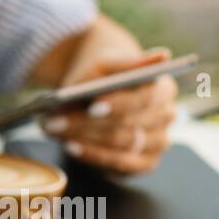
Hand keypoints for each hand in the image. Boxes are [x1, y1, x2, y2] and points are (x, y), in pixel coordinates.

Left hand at [42, 47, 177, 173]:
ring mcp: (158, 142)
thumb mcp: (108, 63)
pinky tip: (70, 147)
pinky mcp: (144, 163)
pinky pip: (119, 163)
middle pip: (127, 124)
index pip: (144, 98)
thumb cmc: (102, 76)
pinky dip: (92, 156)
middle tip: (54, 122)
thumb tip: (163, 55)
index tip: (92, 107)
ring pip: (120, 144)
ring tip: (55, 132)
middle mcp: (165, 117)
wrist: (95, 93)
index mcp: (164, 89)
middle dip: (87, 124)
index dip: (119, 104)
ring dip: (84, 140)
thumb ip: (129, 63)